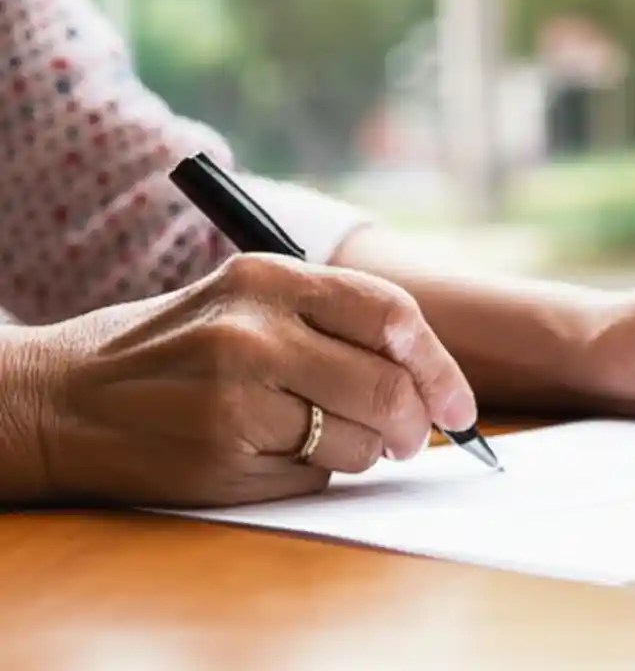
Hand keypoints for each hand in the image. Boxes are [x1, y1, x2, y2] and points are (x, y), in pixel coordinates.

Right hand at [14, 254, 473, 506]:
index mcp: (267, 278)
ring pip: (361, 439)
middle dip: (414, 422)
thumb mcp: (242, 302)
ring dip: (364, 450)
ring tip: (322, 435)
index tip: (457, 403)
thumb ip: (330, 321)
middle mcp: (255, 332)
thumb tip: (430, 376)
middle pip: (388, 385)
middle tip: (409, 436)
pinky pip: (317, 473)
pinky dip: (317, 470)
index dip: (439, 365)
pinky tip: (273, 451)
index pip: (392, 313)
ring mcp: (237, 397)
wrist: (61, 401)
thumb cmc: (171, 350)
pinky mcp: (224, 455)